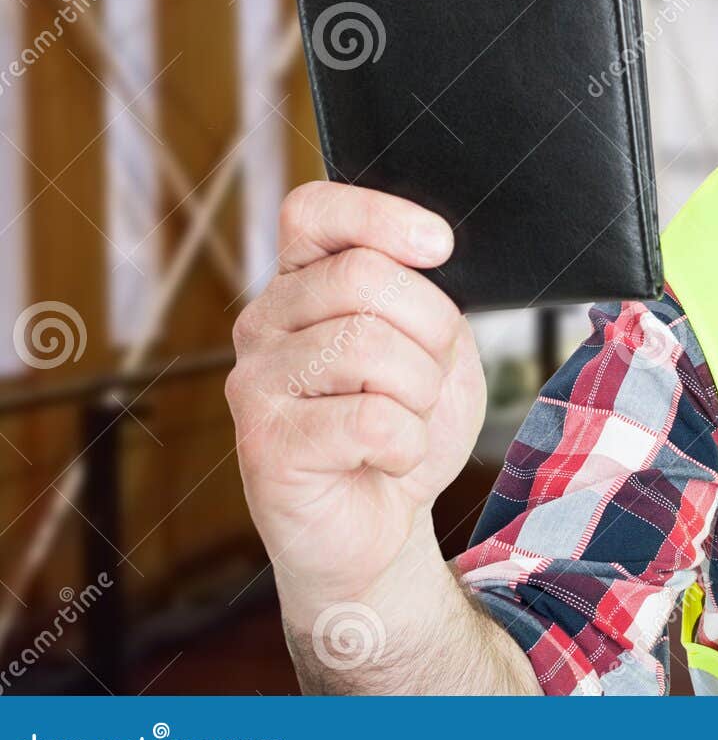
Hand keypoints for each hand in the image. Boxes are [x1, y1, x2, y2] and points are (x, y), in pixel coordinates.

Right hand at [225, 181, 485, 613]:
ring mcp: (257, 383)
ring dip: (420, 392)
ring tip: (403, 421)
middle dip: (429, 329)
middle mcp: (265, 323)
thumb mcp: (434, 348)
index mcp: (302, 285)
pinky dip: (407, 443)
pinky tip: (388, 459)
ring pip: (370, 346)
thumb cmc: (403, 430)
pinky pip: (370, 419)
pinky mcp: (266, 445)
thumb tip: (422, 252)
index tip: (439, 247)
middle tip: (425, 378)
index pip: (314, 210)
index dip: (379, 214)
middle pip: (364, 275)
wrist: (382, 529)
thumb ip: (421, 295)